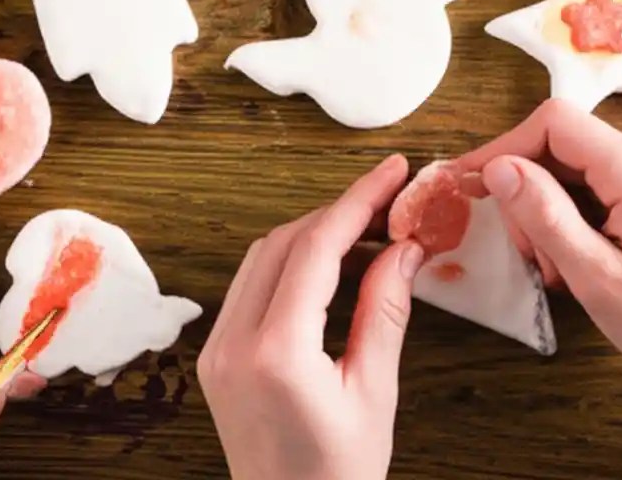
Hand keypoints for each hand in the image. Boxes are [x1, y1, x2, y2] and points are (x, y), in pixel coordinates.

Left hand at [198, 155, 423, 479]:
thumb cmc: (338, 476)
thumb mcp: (374, 392)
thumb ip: (385, 311)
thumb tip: (405, 248)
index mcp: (276, 353)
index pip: (316, 249)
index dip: (358, 201)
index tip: (392, 173)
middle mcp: (233, 344)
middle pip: (283, 243)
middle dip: (337, 212)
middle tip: (389, 200)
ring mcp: (217, 349)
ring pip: (261, 257)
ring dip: (312, 233)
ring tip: (367, 227)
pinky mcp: (216, 357)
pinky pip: (249, 285)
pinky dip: (289, 262)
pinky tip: (329, 263)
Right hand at [459, 100, 621, 445]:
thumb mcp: (594, 275)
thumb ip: (543, 214)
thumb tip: (496, 167)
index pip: (555, 124)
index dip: (504, 147)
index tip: (469, 183)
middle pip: (562, 147)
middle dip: (530, 195)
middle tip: (530, 257)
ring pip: (575, 170)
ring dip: (550, 214)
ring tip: (557, 269)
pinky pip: (598, 185)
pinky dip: (574, 217)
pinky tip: (575, 261)